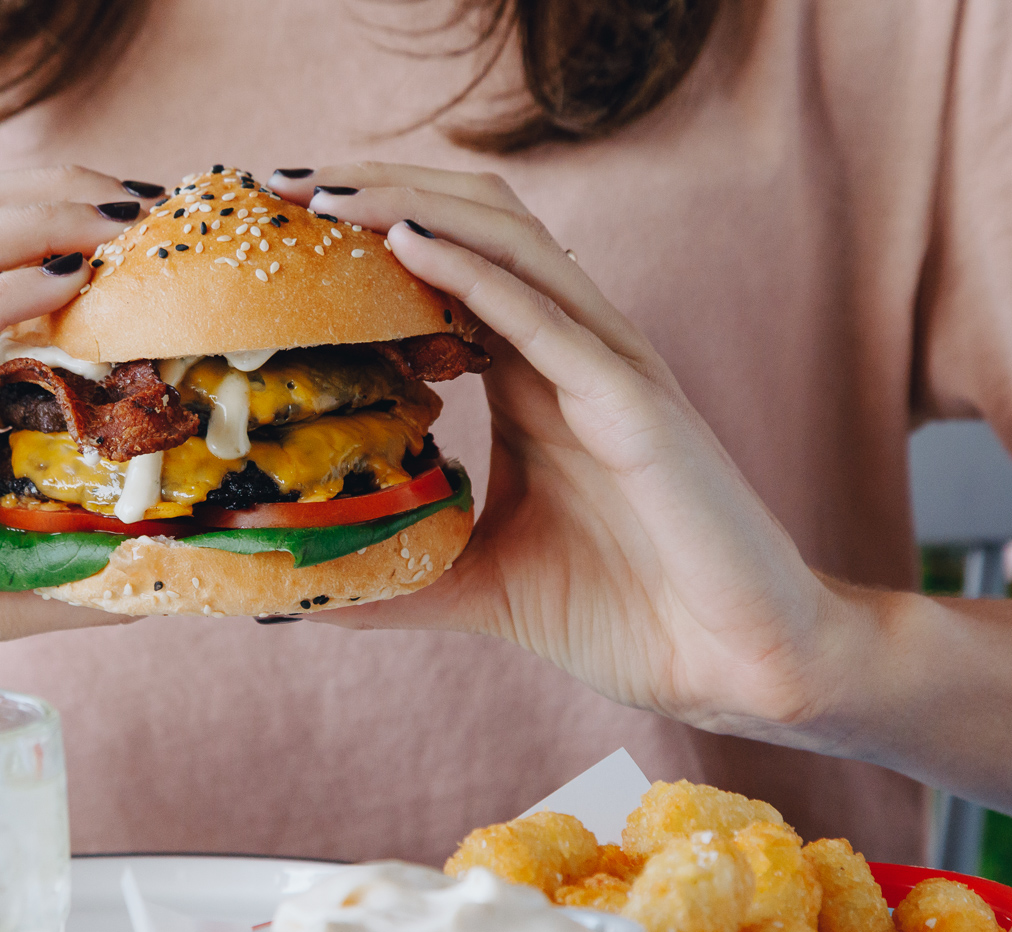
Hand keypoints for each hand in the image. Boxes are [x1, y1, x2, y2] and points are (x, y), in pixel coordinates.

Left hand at [267, 164, 868, 742]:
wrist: (732, 664)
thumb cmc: (624, 613)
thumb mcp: (478, 586)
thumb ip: (395, 579)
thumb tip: (293, 601)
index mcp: (535, 378)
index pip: (451, 267)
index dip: (371, 232)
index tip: (279, 230)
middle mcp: (573, 352)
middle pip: (474, 225)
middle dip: (379, 191)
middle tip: (283, 188)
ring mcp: (611, 371)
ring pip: (510, 246)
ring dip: (413, 208)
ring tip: (325, 197)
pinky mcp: (637, 409)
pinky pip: (550, 322)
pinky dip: (478, 276)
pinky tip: (408, 244)